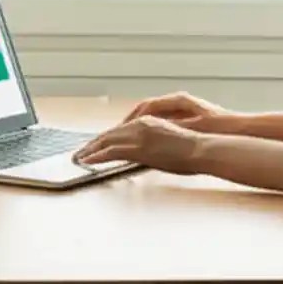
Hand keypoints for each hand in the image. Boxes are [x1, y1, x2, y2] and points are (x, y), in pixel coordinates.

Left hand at [73, 115, 204, 174]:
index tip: (97, 144)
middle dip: (94, 143)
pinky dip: (95, 156)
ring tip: (80, 156)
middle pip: (110, 133)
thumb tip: (148, 152)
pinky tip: (86, 161)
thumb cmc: (193, 149)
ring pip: (106, 140)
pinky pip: (110, 151)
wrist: (202, 149)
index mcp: (149, 122)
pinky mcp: (137, 147)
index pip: (121, 129)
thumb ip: (155, 143)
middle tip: (82, 151)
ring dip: (91, 149)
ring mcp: (138, 134)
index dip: (107, 138)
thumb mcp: (171, 141)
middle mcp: (141, 124)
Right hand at [123, 92, 233, 133]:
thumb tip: (150, 130)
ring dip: (140, 125)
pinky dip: (152, 129)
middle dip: (131, 121)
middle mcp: (178, 101)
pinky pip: (163, 121)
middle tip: (118, 134)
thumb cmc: (219, 126)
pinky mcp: (187, 117)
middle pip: (147, 109)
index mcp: (178, 100)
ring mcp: (183, 108)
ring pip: (154, 114)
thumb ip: (170, 128)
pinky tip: (147, 141)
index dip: (131, 118)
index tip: (120, 129)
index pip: (146, 106)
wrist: (240, 128)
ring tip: (128, 138)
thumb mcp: (192, 128)